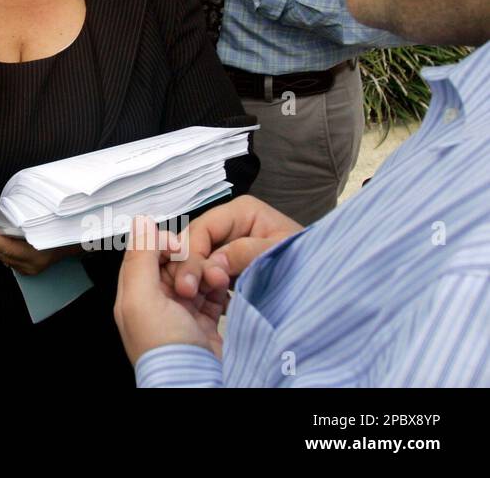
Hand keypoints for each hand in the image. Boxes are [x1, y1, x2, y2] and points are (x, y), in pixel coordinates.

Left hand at [0, 213, 79, 275]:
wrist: (82, 242)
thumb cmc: (70, 229)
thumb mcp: (52, 221)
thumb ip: (32, 219)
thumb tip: (6, 212)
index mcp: (35, 256)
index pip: (3, 246)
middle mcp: (29, 266)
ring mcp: (27, 269)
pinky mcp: (26, 268)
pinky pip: (4, 255)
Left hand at [115, 217, 227, 365]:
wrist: (197, 383)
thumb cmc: (164, 348)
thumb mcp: (143, 298)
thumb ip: (141, 259)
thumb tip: (139, 223)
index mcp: (134, 295)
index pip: (145, 255)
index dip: (162, 244)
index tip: (179, 246)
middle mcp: (156, 303)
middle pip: (172, 263)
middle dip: (191, 261)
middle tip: (202, 271)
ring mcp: (181, 313)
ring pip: (194, 276)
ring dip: (209, 273)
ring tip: (218, 280)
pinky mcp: (204, 322)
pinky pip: (212, 294)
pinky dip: (220, 288)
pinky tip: (225, 289)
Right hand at [165, 194, 302, 301]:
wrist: (330, 276)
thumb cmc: (310, 258)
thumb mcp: (279, 252)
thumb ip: (246, 254)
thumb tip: (212, 266)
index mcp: (241, 211)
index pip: (203, 229)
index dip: (191, 254)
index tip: (189, 283)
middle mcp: (230, 224)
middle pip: (195, 243)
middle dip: (189, 268)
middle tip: (186, 293)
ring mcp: (228, 244)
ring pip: (198, 259)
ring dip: (194, 279)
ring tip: (193, 300)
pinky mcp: (230, 264)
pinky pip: (208, 273)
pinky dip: (204, 288)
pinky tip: (203, 303)